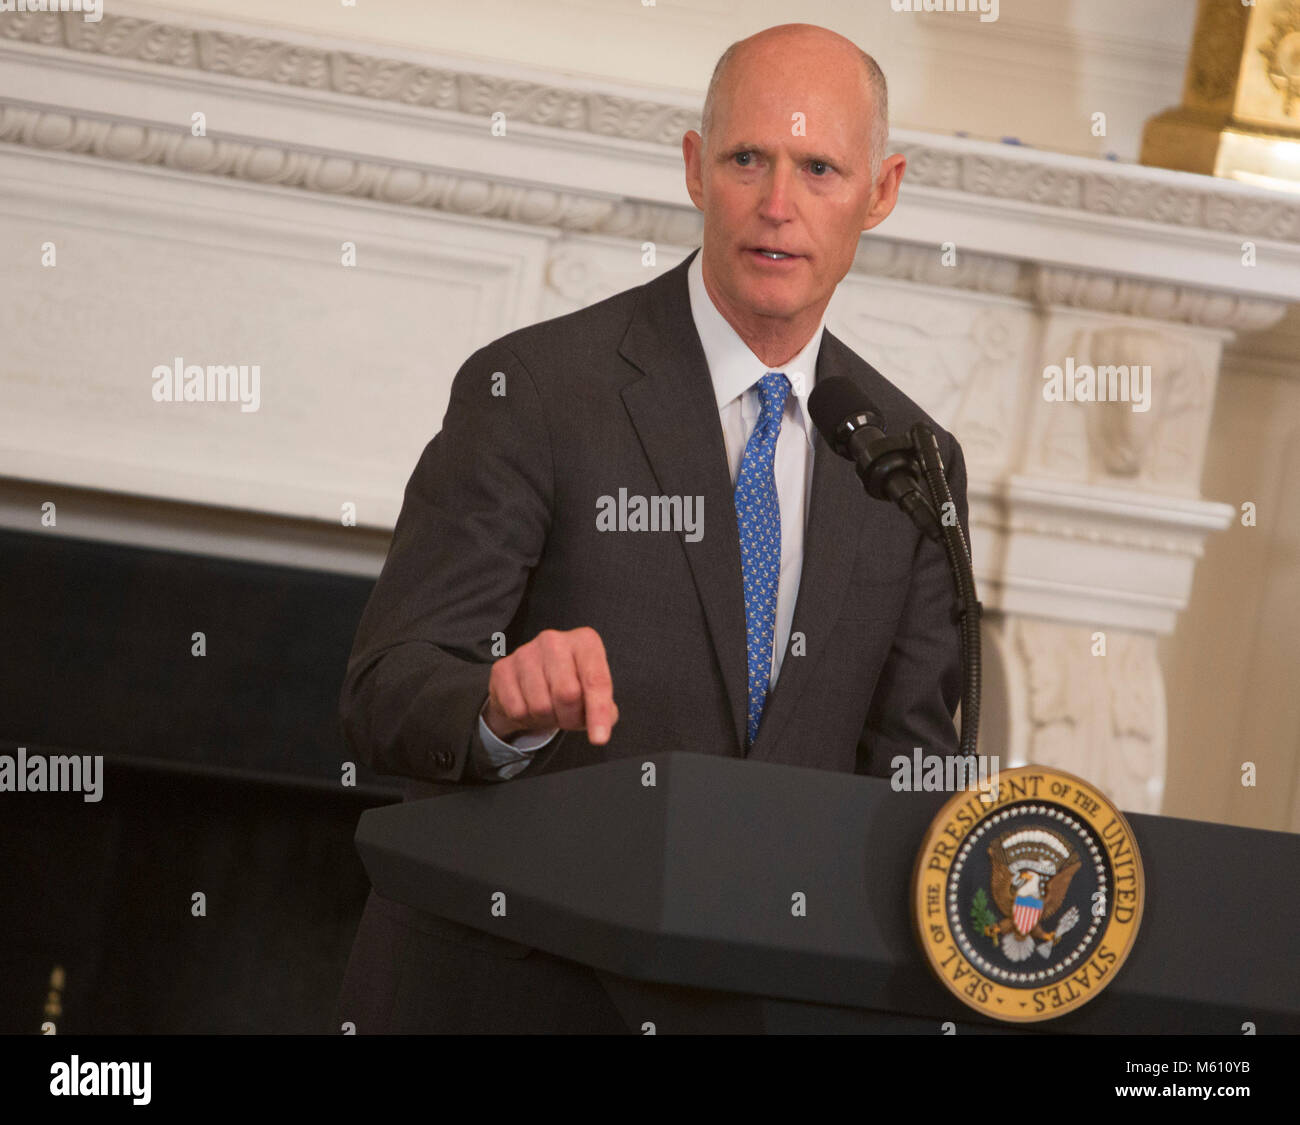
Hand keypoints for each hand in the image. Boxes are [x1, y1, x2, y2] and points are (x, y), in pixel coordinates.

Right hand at [483, 627, 618, 744]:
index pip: (595, 680)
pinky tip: (529, 706)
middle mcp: (554, 640)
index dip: (598, 713)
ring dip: (547, 719)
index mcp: (584, 641)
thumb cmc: (569, 684)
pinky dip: (526, 718)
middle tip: (569, 718)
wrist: (528, 681)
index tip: (599, 739)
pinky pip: (517, 710)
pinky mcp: (502, 668)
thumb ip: (605, 710)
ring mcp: (525, 652)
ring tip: (549, 709)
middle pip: (567, 695)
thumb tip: (599, 729)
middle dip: (570, 718)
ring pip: (541, 706)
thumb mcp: (593, 693)